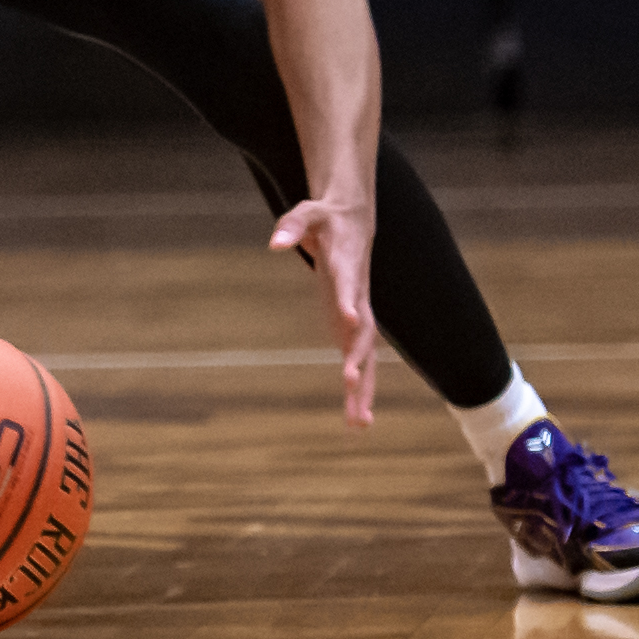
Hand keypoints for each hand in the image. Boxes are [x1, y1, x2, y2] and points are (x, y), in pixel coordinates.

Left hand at [269, 199, 376, 427]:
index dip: (350, 303)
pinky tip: (354, 422)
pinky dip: (357, 391)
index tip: (351, 320)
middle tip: (350, 384)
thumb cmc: (326, 218)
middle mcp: (359, 299)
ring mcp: (358, 317)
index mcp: (349, 269)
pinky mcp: (350, 329)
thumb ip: (292, 226)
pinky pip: (356, 363)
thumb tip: (273, 243)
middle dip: (359, 358)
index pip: (351, 288)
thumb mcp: (307, 214)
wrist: (352, 222)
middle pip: (364, 333)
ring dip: (363, 389)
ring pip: (365, 358)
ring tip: (359, 424)